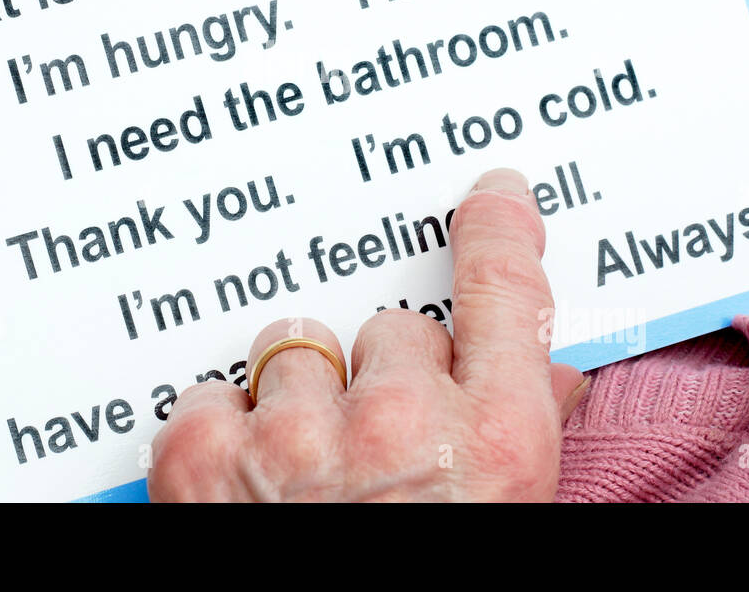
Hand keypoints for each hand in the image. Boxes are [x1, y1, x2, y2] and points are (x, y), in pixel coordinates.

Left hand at [147, 168, 587, 500]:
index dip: (498, 232)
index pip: (504, 297)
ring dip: (297, 401)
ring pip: (293, 348)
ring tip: (303, 475)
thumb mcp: (504, 522)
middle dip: (383, 375)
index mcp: (490, 446)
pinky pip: (213, 391)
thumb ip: (522, 439)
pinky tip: (243, 484)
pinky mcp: (202, 455)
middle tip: (375, 444)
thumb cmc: (432, 585)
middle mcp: (398, 428)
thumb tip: (547, 371)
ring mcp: (293, 438)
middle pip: (390, 328)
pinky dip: (223, 431)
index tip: (492, 195)